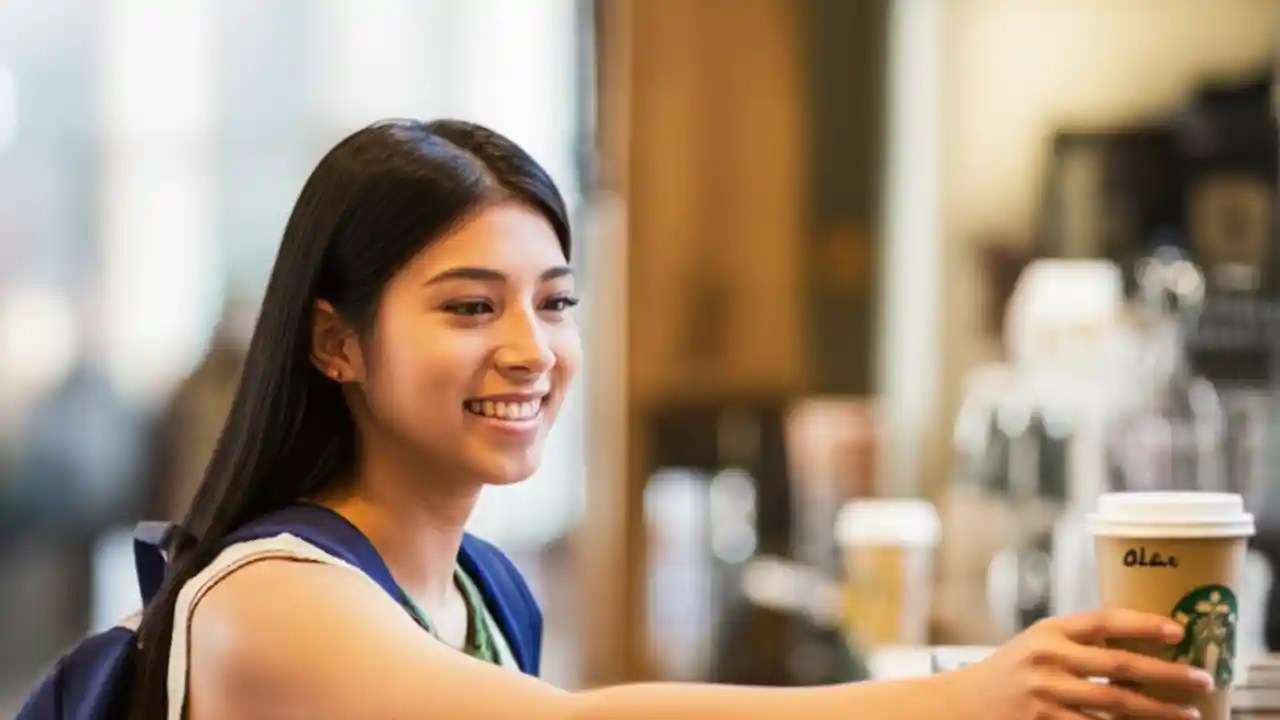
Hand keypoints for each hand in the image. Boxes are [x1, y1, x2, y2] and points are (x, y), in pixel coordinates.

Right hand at [944, 609, 1213, 718]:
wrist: (963, 703)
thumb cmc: (1011, 673)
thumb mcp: (1037, 645)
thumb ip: (1077, 644)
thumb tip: (1143, 645)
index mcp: (1048, 631)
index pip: (1103, 620)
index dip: (1143, 624)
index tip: (1179, 630)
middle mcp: (1047, 659)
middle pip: (1119, 666)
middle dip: (1167, 673)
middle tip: (1202, 678)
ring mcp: (1045, 694)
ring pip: (1115, 704)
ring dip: (1158, 710)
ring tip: (1189, 713)